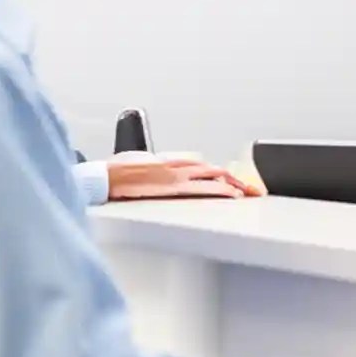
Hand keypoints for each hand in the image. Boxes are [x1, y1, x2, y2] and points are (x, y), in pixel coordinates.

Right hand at [106, 160, 262, 200]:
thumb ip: (155, 171)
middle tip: (252, 190)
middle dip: (235, 180)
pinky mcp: (173, 187)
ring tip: (250, 193)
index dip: (221, 174)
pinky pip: (203, 188)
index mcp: (170, 162)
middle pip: (214, 170)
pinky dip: (221, 189)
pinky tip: (233, 194)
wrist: (104, 177)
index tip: (235, 181)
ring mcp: (176, 176)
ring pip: (214, 176)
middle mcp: (177, 165)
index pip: (203, 167)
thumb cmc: (116, 174)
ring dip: (235, 184)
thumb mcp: (140, 167)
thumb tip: (158, 176)